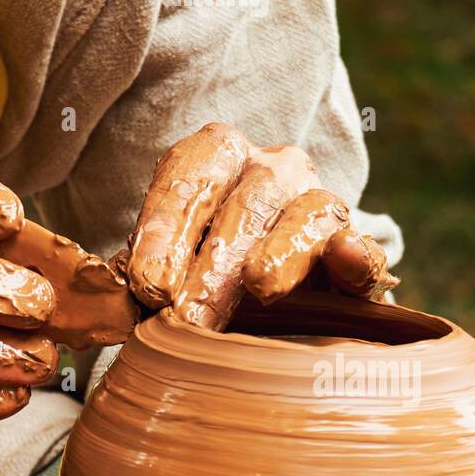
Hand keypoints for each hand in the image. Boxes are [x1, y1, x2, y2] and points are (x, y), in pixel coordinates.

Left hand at [126, 123, 398, 330]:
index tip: (145, 282)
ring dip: (278, 254)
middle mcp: (270, 170)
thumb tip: (112, 302)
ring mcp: (317, 204)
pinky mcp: (354, 252)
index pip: (189, 175)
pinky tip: (343, 258)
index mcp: (214, 160)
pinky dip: (355, 253)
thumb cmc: (192, 281)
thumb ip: (139, 278)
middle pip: (246, 202)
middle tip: (185, 315)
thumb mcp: (157, 272)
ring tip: (258, 287)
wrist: (262, 306)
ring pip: (306, 215)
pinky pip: (362, 247)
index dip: (165, 226)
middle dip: (212, 261)